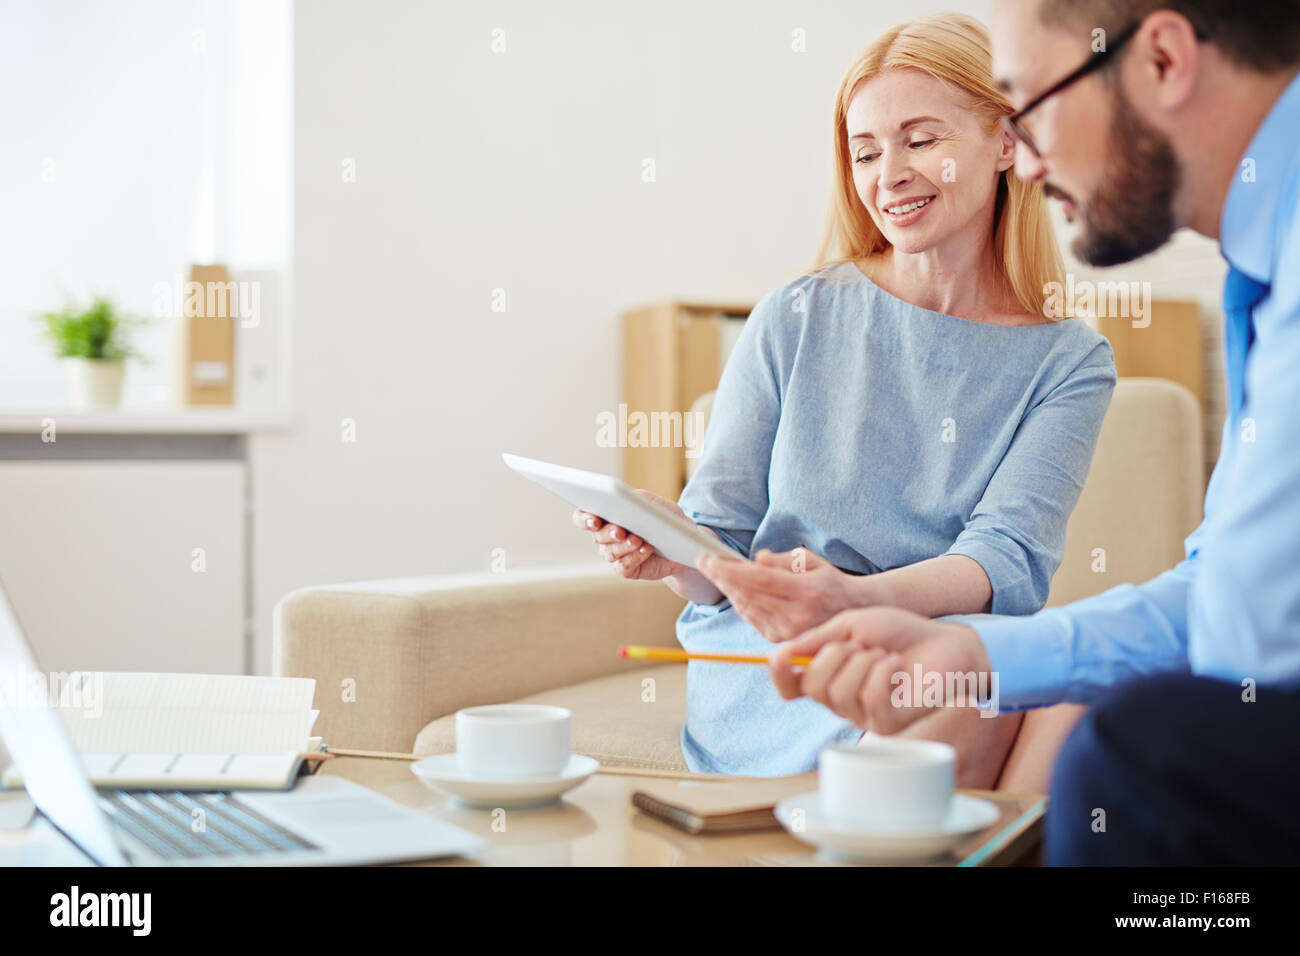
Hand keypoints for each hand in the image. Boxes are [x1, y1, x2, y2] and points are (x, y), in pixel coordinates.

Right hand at [572, 490, 690, 581]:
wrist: (684, 542)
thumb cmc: (665, 518)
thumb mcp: (654, 503)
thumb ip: (637, 498)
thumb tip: (625, 500)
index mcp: (607, 516)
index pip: (583, 516)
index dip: (584, 518)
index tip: (594, 519)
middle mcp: (606, 536)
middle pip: (597, 535)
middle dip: (608, 532)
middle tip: (620, 531)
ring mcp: (615, 554)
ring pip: (609, 552)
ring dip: (624, 545)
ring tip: (639, 540)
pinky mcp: (627, 569)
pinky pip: (622, 566)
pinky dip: (634, 557)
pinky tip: (646, 550)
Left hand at [695, 547, 863, 641]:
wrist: (853, 613)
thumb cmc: (830, 582)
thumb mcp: (814, 562)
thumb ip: (785, 560)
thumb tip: (760, 559)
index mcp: (807, 591)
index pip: (760, 579)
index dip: (731, 570)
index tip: (710, 559)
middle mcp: (798, 615)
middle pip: (749, 594)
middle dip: (722, 577)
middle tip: (704, 561)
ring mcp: (789, 632)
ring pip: (747, 608)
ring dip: (727, 589)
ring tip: (715, 572)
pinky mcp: (782, 640)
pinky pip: (752, 619)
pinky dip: (739, 603)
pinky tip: (732, 589)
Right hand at [768, 606, 990, 732]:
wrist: (943, 643)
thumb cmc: (898, 632)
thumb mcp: (851, 625)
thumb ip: (817, 640)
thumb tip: (778, 654)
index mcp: (827, 673)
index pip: (789, 686)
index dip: (779, 675)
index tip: (780, 657)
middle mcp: (839, 698)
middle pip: (812, 685)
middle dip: (835, 655)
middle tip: (862, 644)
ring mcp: (862, 714)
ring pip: (840, 692)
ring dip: (863, 663)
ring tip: (883, 654)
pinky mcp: (887, 723)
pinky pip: (869, 699)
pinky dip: (882, 674)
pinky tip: (896, 665)